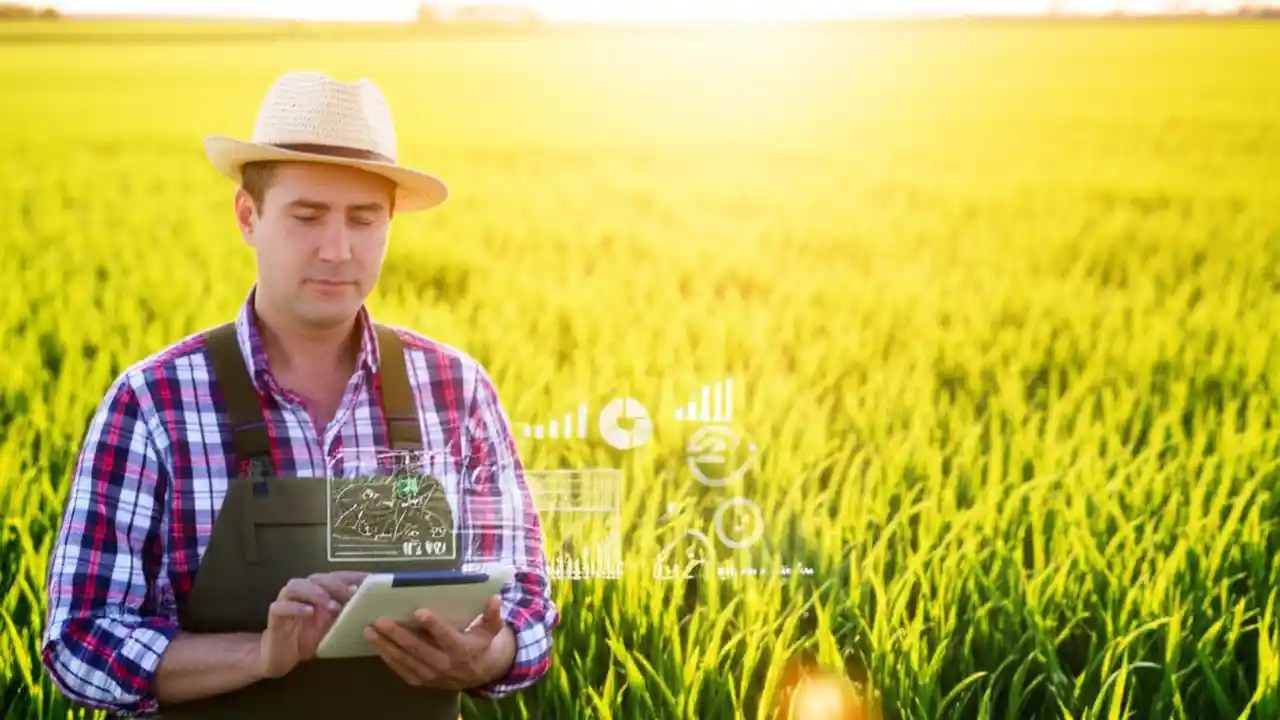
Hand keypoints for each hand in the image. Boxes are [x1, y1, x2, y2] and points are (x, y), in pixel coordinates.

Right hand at [258, 571, 368, 679]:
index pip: (336, 576)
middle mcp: (303, 592)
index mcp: (319, 592)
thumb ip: (347, 615)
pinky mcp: (275, 616)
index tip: (369, 581)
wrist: (281, 656)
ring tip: (331, 605)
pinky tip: (309, 612)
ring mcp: (287, 602)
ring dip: (316, 592)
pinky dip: (295, 607)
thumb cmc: (308, 638)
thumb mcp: (333, 627)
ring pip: (296, 585)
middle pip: (317, 578)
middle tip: (350, 595)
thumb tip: (371, 609)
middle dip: (335, 585)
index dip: (352, 576)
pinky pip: (280, 606)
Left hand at [363, 595, 514, 690]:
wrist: (479, 674)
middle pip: (418, 648)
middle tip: (380, 620)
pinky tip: (376, 645)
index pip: (446, 636)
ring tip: (369, 631)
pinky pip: (401, 669)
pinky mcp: (420, 680)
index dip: (433, 625)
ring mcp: (430, 674)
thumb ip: (493, 615)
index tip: (419, 611)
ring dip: (385, 645)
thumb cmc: (480, 644)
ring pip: (405, 659)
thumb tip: (495, 598)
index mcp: (462, 648)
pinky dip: (387, 658)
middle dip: (397, 634)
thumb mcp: (491, 630)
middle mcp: (445, 663)